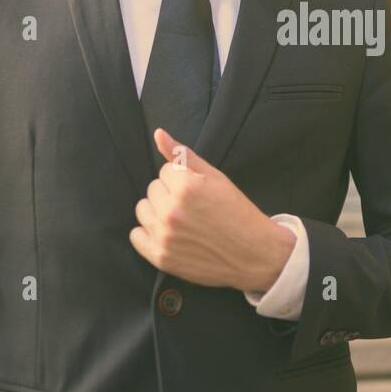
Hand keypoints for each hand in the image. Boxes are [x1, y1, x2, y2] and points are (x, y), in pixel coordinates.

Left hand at [129, 128, 295, 292]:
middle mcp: (172, 211)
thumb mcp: (216, 178)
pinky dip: (148, 233)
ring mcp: (165, 236)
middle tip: (193, 207)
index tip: (198, 192)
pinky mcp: (161, 257)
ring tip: (181, 220)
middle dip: (169, 193)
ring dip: (157, 211)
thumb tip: (158, 134)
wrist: (254, 254)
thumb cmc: (237, 213)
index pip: (165, 170)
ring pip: (143, 209)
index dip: (183, 179)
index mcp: (186, 187)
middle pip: (153, 189)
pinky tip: (169, 234)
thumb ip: (183, 155)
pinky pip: (135, 236)